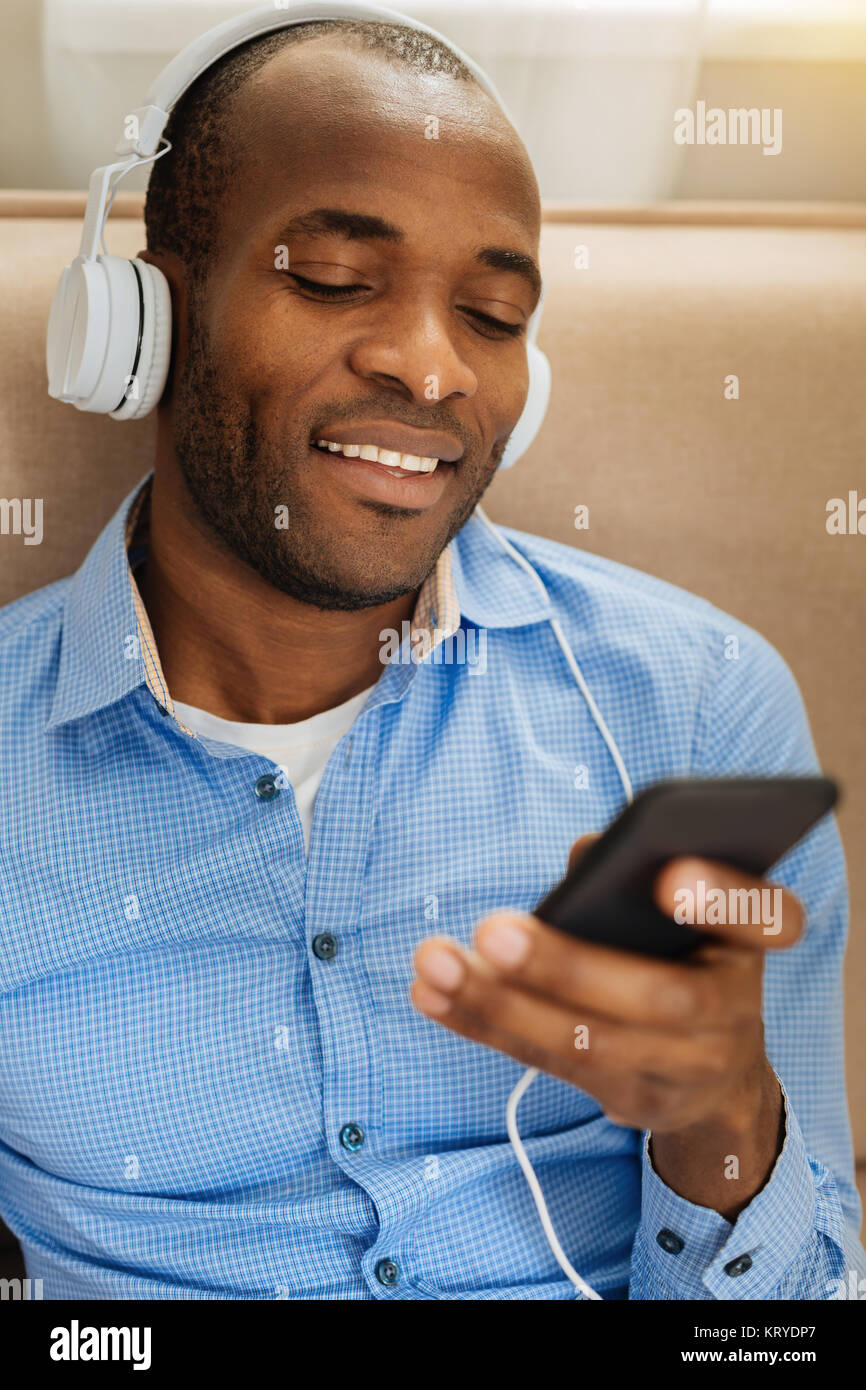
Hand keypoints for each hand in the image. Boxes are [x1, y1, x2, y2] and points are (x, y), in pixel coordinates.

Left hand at [410, 835, 799, 1216]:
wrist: (717, 1068)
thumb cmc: (684, 950)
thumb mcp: (685, 904)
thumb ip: (638, 871)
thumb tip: (585, 856)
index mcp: (756, 938)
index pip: (767, 917)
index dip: (723, 898)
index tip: (670, 874)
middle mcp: (735, 1010)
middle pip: (659, 998)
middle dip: (568, 966)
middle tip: (492, 930)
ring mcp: (686, 1067)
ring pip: (591, 1043)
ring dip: (503, 1004)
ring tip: (436, 962)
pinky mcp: (632, 1099)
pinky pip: (551, 1062)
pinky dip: (486, 1024)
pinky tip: (432, 993)